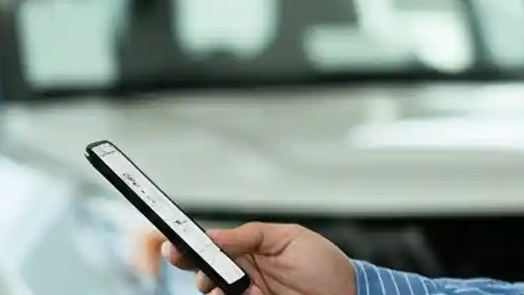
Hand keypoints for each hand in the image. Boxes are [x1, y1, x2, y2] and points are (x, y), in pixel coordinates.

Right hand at [160, 222, 356, 294]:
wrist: (349, 293)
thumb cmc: (324, 264)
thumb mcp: (289, 238)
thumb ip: (249, 235)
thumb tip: (214, 235)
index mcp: (245, 254)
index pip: (207, 253)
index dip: (186, 252)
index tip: (174, 250)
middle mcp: (242, 279)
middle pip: (205, 282)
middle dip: (204, 279)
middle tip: (215, 279)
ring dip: (223, 294)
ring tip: (250, 290)